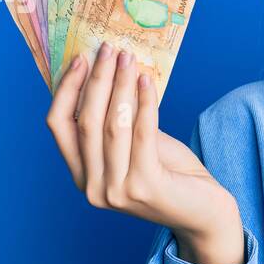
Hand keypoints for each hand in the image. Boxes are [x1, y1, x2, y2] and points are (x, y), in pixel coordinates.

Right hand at [45, 42, 244, 263]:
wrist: (204, 214)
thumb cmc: (170, 175)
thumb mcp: (135, 146)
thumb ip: (116, 121)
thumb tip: (107, 71)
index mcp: (82, 176)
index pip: (59, 126)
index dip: (66, 89)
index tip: (79, 59)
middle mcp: (93, 188)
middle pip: (85, 121)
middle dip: (97, 79)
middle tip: (109, 49)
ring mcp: (118, 191)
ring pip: (112, 125)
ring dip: (120, 85)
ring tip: (129, 59)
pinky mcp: (146, 186)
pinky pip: (142, 133)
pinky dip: (144, 103)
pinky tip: (147, 81)